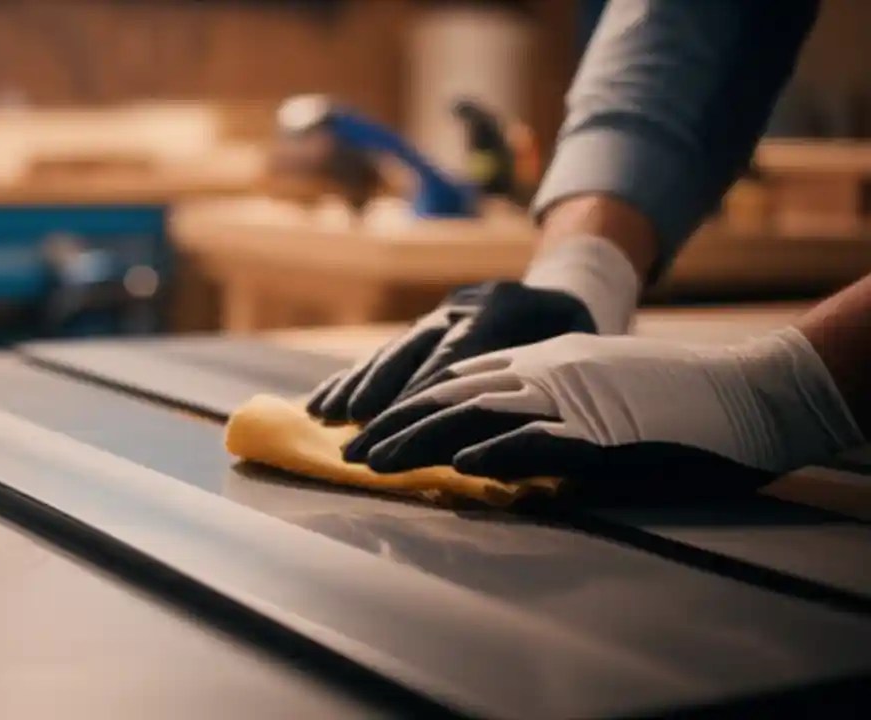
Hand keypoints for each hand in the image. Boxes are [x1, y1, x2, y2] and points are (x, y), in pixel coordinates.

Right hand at [306, 282, 596, 423]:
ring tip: (323, 417)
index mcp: (497, 314)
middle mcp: (457, 310)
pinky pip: (382, 354)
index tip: (394, 429)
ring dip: (355, 388)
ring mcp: (436, 317)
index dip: (420, 399)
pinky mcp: (423, 328)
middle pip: (410, 358)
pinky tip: (321, 402)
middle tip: (352, 437)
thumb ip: (540, 385)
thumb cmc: (576, 335)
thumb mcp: (574, 355)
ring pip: (390, 353)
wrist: (566, 288)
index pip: (452, 363)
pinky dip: (350, 379)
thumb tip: (509, 435)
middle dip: (378, 401)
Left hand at [344, 330, 863, 498]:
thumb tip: (488, 455)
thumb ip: (536, 423)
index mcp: (543, 366)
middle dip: (396, 424)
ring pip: (478, 412)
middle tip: (350, 453)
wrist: (747, 393)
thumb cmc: (668, 406)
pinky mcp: (603, 428)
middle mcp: (546, 372)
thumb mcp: (590, 403)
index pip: (457, 383)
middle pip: (452, 394)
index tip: (368, 431)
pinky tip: (459, 465)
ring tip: (375, 462)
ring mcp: (572, 396)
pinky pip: (539, 436)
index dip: (407, 407)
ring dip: (421, 439)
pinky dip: (496, 448)